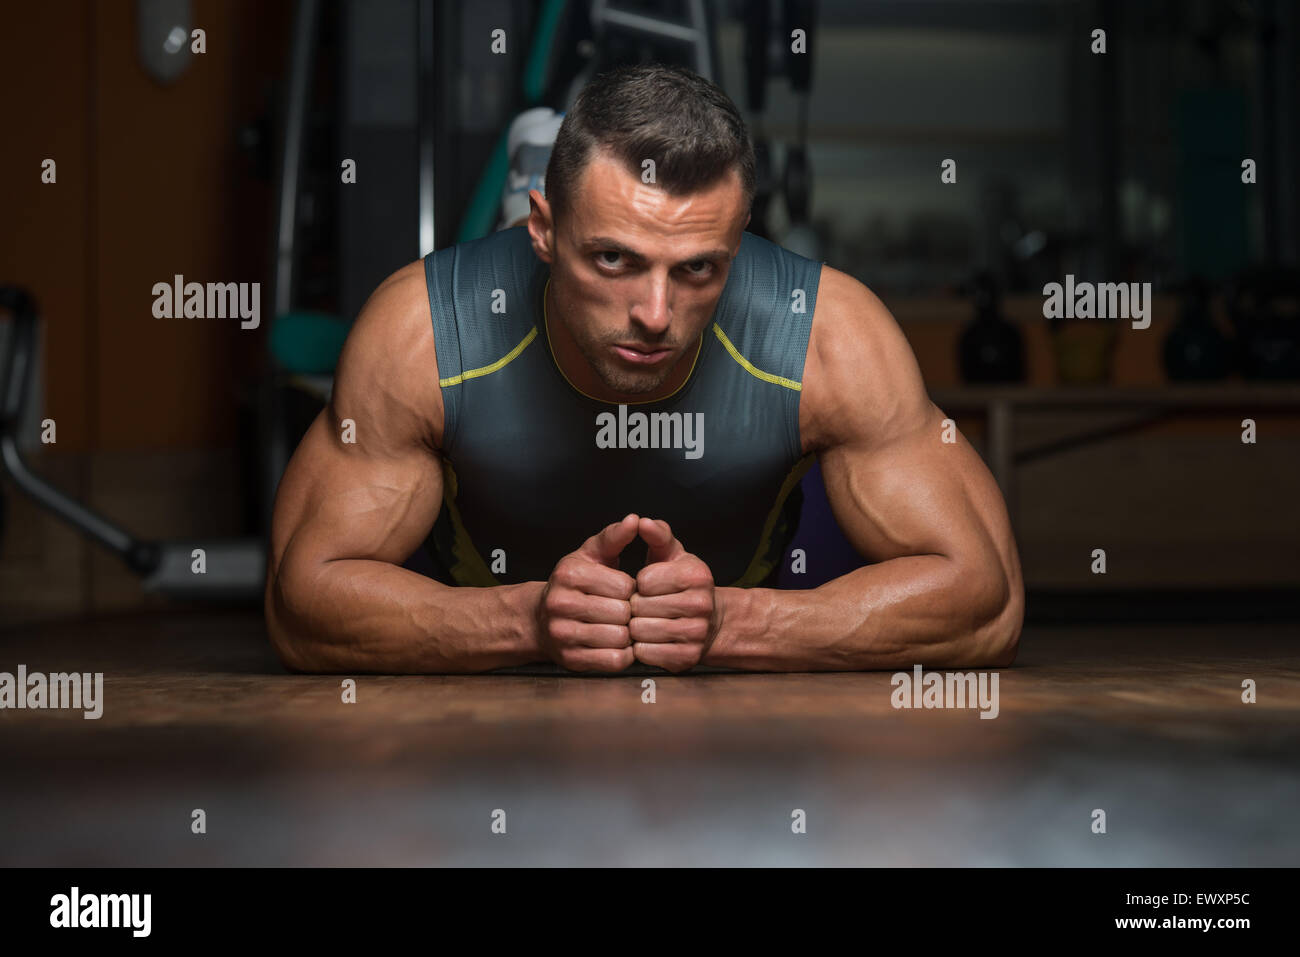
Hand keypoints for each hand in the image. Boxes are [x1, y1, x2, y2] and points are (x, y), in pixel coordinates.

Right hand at [536, 513, 638, 672]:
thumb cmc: (574, 583)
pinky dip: (622, 654)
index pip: (625, 585)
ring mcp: (563, 634)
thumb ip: (613, 537)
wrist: (539, 620)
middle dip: (631, 612)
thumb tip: (634, 519)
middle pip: (623, 613)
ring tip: (621, 626)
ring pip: (620, 638)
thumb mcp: (590, 554)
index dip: (632, 589)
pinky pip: (613, 661)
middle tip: (625, 610)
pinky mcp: (570, 659)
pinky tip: (616, 643)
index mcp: (569, 573)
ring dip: (628, 634)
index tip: (625, 591)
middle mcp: (561, 603)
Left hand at [629, 518, 717, 672]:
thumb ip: (656, 535)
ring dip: (635, 627)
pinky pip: (646, 653)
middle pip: (640, 607)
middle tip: (643, 606)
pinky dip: (640, 647)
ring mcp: (696, 634)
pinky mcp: (686, 658)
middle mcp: (701, 604)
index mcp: (697, 575)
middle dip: (634, 605)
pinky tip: (648, 638)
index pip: (644, 581)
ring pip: (640, 631)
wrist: (709, 621)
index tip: (648, 585)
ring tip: (643, 621)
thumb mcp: (671, 554)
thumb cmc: (680, 582)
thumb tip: (641, 521)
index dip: (639, 583)